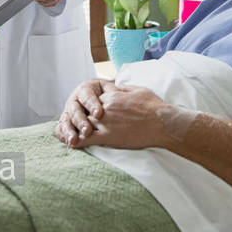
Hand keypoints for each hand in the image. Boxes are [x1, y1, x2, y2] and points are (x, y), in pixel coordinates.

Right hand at [55, 78, 114, 144]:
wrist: (105, 103)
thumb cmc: (111, 97)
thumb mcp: (112, 91)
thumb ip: (114, 92)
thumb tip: (119, 94)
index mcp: (86, 89)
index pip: (87, 95)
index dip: (92, 105)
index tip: (99, 114)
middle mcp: (75, 100)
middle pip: (75, 109)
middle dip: (80, 121)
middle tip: (87, 131)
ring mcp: (69, 111)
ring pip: (66, 120)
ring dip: (69, 131)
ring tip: (74, 140)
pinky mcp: (65, 123)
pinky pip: (61, 129)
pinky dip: (64, 135)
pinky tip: (69, 142)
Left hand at [57, 83, 172, 150]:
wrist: (162, 123)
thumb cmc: (154, 107)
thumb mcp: (138, 90)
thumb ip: (123, 89)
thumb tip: (116, 87)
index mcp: (111, 96)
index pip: (93, 100)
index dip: (91, 107)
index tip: (91, 113)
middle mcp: (105, 108)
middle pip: (85, 112)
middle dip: (81, 118)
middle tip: (75, 125)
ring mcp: (105, 122)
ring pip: (83, 124)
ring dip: (76, 130)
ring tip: (69, 135)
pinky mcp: (108, 136)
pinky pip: (87, 139)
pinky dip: (78, 141)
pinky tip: (72, 144)